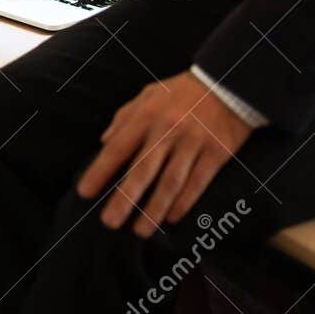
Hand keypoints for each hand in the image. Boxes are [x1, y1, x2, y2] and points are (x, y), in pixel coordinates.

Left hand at [76, 71, 253, 237]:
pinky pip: (197, 183)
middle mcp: (168, 129)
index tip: (84, 192)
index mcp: (147, 114)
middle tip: (109, 222)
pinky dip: (184, 203)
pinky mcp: (217, 152)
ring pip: (170, 182)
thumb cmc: (183, 91)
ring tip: (140, 231)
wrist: (230, 83)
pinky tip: (171, 218)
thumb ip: (125, 117)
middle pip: (142, 170)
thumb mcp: (149, 94)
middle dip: (124, 199)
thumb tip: (103, 141)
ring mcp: (193, 142)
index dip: (100, 171)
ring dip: (154, 209)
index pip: (117, 147)